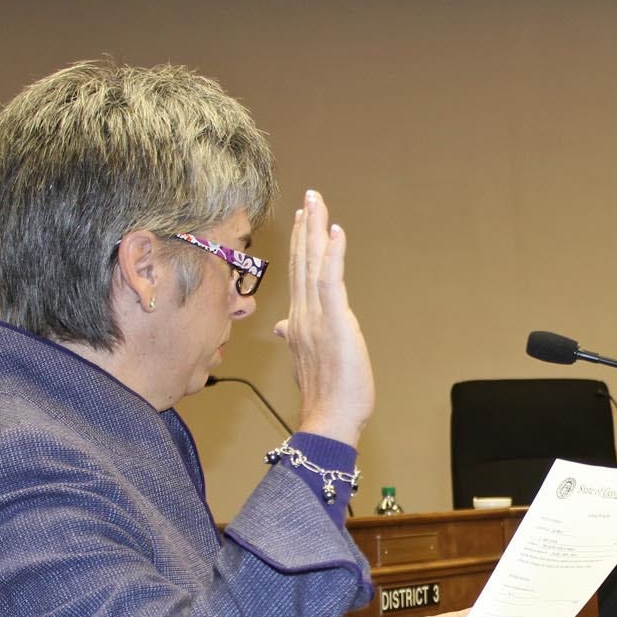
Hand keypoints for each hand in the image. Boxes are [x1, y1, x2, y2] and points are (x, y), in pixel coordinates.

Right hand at [273, 190, 373, 444]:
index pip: (300, 276)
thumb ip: (294, 338)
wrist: (327, 420)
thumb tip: (282, 328)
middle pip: (303, 262)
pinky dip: (333, 255)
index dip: (302, 246)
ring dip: (316, 230)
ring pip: (313, 265)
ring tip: (316, 202)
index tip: (303, 220)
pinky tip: (335, 232)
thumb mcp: (306, 360)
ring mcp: (316, 318)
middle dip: (307, 227)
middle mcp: (303, 315)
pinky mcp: (334, 323)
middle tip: (309, 197)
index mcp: (298, 323)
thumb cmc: (323, 396)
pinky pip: (330, 282)